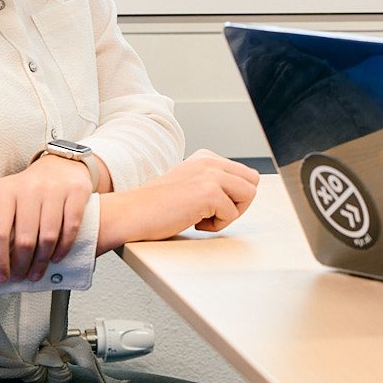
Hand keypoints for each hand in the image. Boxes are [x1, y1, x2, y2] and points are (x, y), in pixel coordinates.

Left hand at [0, 153, 96, 283]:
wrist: (60, 165)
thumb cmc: (24, 185)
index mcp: (5, 192)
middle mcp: (30, 190)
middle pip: (25, 238)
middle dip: (22, 264)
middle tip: (20, 278)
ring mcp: (54, 192)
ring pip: (49, 235)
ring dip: (43, 260)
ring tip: (36, 273)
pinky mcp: (76, 193)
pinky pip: (71, 226)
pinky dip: (64, 246)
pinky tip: (57, 258)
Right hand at [96, 150, 260, 253]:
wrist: (130, 214)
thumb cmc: (155, 207)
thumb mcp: (188, 184)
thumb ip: (211, 183)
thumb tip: (241, 194)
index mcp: (206, 158)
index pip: (244, 174)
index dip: (233, 196)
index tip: (210, 206)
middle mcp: (210, 161)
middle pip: (252, 182)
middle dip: (238, 202)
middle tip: (212, 213)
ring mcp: (210, 175)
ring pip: (248, 195)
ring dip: (229, 214)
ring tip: (201, 216)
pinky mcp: (209, 193)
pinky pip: (232, 214)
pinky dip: (215, 225)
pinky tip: (192, 221)